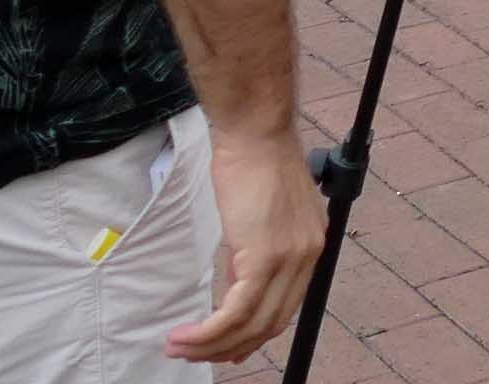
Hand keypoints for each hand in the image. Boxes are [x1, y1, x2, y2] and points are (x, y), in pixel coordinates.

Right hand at [168, 124, 325, 365]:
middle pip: (271, 323)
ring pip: (251, 324)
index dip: (256, 333)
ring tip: (179, 349)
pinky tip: (184, 336)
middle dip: (230, 347)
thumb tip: (238, 277)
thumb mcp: (263, 212)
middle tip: (195, 355)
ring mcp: (289, 258)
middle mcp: (307, 256)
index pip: (287, 306)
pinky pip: (235, 312)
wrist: (256, 132)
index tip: (228, 348)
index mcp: (310, 245)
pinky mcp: (265, 257)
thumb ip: (258, 248)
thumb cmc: (254, 161)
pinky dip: (207, 332)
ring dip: (211, 345)